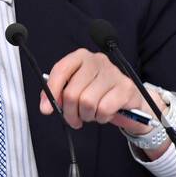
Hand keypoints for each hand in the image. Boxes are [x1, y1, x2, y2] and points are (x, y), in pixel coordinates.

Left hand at [40, 48, 168, 139]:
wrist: (129, 100)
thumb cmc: (99, 94)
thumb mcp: (77, 89)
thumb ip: (60, 93)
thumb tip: (47, 105)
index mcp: (80, 57)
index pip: (60, 70)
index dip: (51, 92)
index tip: (46, 109)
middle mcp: (97, 60)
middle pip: (72, 92)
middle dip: (70, 112)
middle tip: (74, 119)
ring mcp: (113, 72)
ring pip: (87, 102)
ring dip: (87, 115)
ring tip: (91, 114)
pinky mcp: (126, 87)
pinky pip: (104, 109)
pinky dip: (101, 117)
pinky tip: (104, 114)